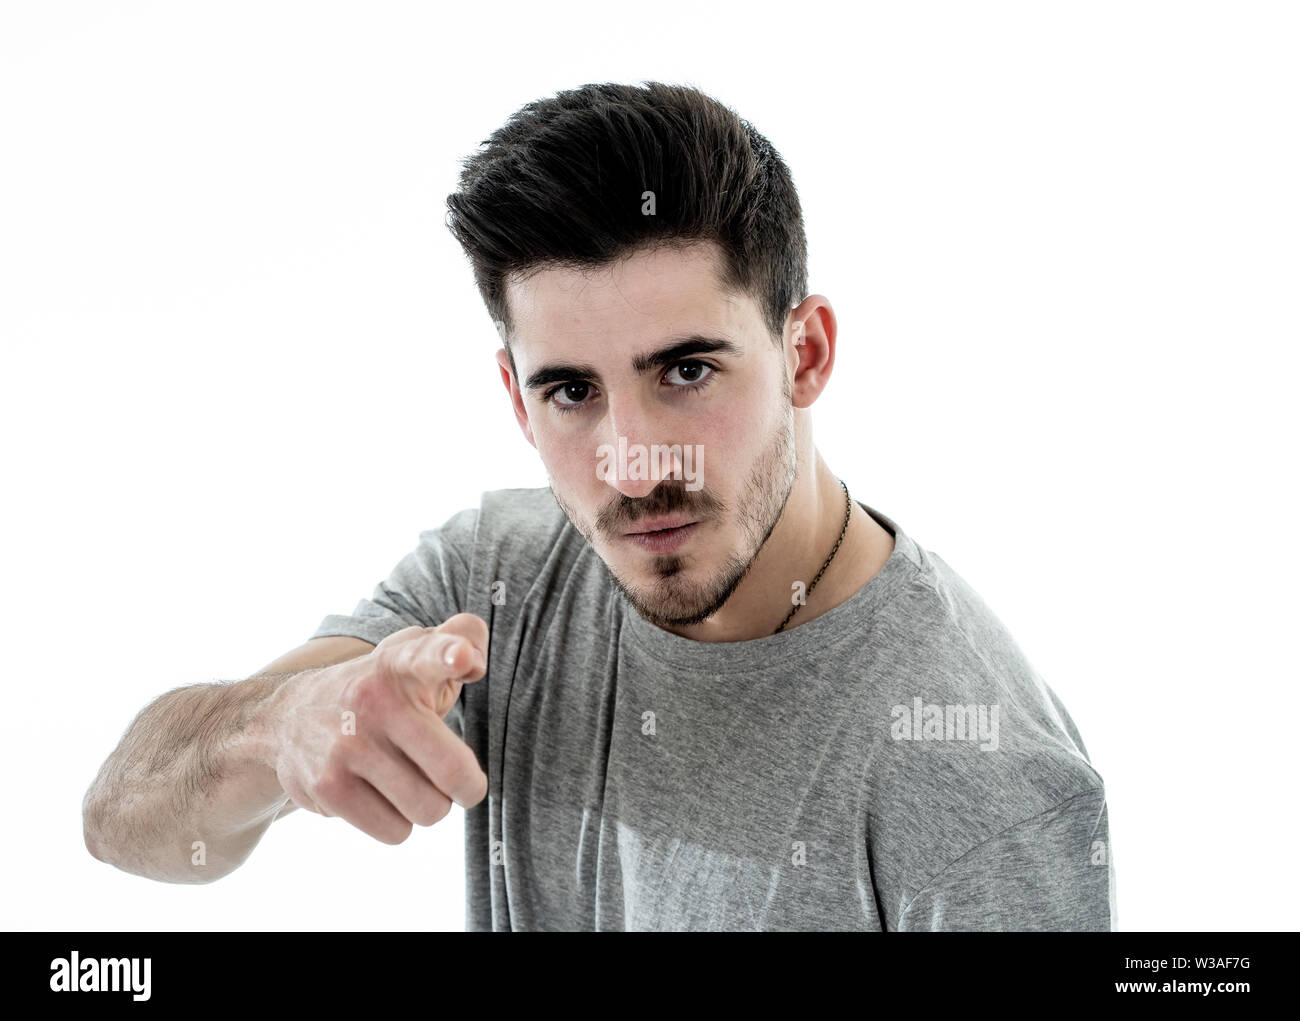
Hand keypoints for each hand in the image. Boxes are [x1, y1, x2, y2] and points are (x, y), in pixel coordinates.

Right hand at [268, 614, 488, 843]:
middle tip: (453, 778)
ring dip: (427, 805)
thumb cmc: (381, 690)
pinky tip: (377, 795)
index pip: (428, 652)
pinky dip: (396, 823)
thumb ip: (463, 639)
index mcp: (403, 663)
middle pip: (453, 773)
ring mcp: (347, 746)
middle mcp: (374, 701)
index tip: (461, 657)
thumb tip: (474, 661)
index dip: (450, 653)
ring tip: (406, 780)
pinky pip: (395, 832)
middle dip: (466, 786)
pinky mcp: (327, 787)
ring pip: (427, 810)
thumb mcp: (415, 653)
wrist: (287, 716)